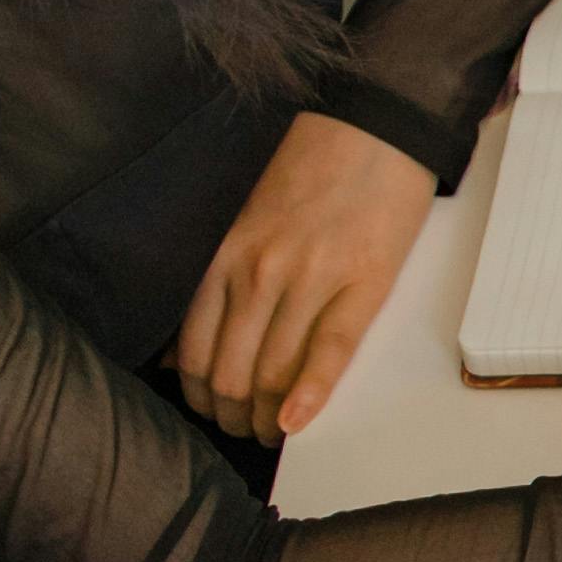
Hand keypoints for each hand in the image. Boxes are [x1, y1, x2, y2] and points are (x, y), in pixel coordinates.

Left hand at [173, 116, 435, 441]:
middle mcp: (259, 273)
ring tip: (275, 434)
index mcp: (228, 258)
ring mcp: (310, 279)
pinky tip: (298, 424)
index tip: (214, 412)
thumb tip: (186, 346)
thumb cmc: (314, 172)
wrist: (375, 128)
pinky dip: (310, 395)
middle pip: (232, 372)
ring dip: (268, 418)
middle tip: (246, 432)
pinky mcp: (362, 283)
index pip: (196, 351)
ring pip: (273, 373)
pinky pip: (329, 352)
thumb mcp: (246, 222)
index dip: (201, 397)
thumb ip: (219, 280)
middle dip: (234, 417)